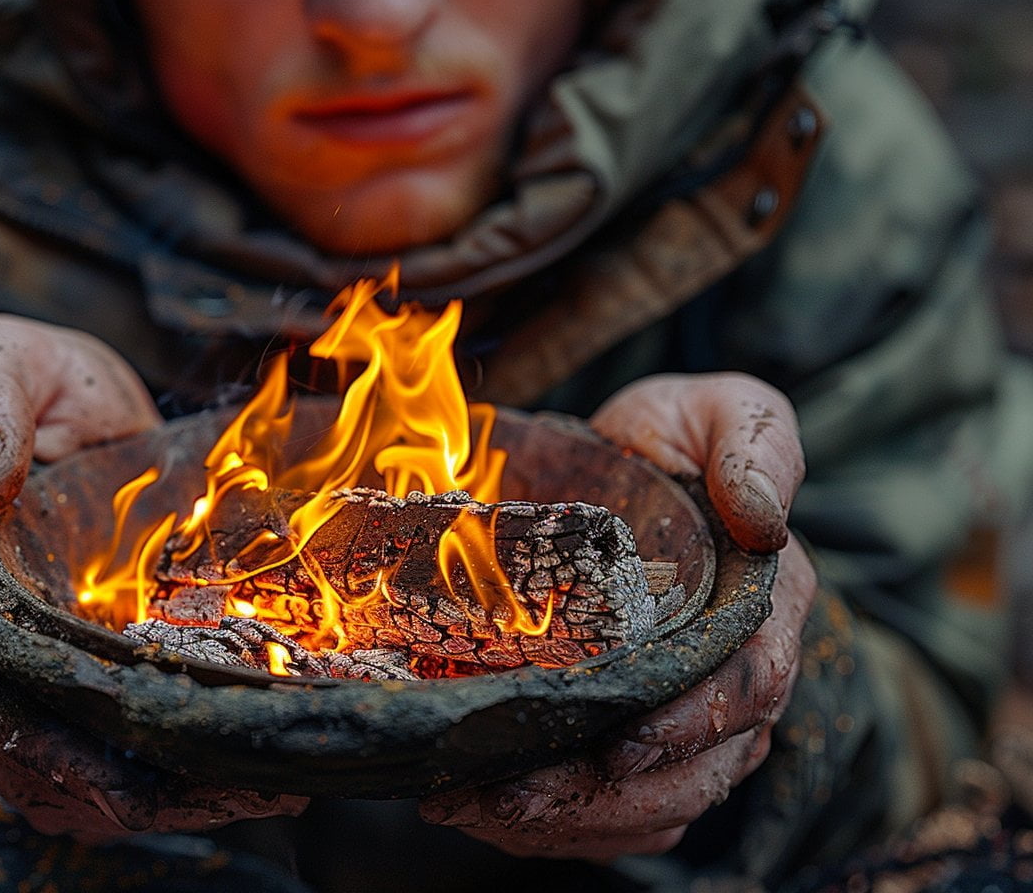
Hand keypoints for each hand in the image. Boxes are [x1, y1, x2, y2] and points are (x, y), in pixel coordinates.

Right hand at [0, 314, 306, 841]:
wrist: (76, 397)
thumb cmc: (40, 378)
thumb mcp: (4, 361)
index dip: (30, 743)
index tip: (117, 779)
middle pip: (7, 744)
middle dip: (101, 791)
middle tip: (218, 799)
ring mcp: (13, 649)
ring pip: (41, 760)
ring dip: (125, 797)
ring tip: (231, 800)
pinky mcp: (59, 657)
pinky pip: (77, 739)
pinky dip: (130, 776)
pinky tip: (202, 784)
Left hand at [419, 372, 815, 860]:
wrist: (630, 463)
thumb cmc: (676, 440)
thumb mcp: (722, 412)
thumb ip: (755, 447)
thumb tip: (764, 515)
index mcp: (765, 607)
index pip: (748, 685)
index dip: (692, 724)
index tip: (624, 743)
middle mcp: (739, 678)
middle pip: (696, 770)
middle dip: (605, 794)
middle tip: (511, 792)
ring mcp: (691, 719)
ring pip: (652, 805)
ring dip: (568, 820)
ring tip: (474, 807)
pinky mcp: (641, 737)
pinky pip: (618, 812)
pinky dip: (557, 826)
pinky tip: (486, 811)